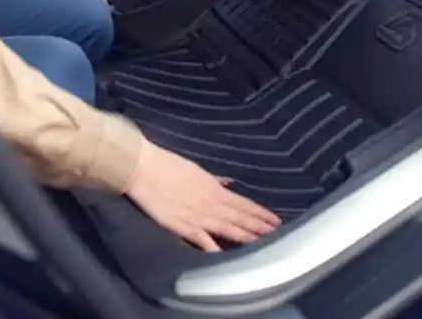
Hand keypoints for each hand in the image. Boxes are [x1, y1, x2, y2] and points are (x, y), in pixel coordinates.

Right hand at [125, 143, 280, 251]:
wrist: (143, 168)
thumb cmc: (168, 165)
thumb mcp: (196, 170)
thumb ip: (214, 180)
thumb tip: (229, 182)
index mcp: (215, 189)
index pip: (244, 204)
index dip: (261, 213)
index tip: (276, 220)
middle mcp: (211, 204)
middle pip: (241, 218)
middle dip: (260, 227)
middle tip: (278, 235)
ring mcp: (198, 216)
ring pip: (229, 229)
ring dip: (247, 237)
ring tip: (263, 244)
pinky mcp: (182, 226)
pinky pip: (203, 241)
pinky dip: (215, 249)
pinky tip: (228, 257)